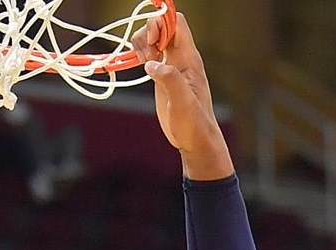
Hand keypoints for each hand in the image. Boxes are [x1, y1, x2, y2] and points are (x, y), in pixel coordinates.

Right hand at [135, 8, 234, 179]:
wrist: (195, 140)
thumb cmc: (194, 123)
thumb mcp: (183, 102)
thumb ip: (170, 79)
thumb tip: (152, 64)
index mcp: (189, 58)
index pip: (177, 23)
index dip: (162, 23)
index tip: (153, 42)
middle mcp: (181, 57)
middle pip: (162, 25)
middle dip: (148, 32)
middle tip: (146, 55)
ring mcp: (171, 65)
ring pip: (154, 37)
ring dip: (142, 42)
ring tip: (143, 61)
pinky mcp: (162, 75)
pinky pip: (150, 52)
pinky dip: (141, 53)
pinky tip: (142, 65)